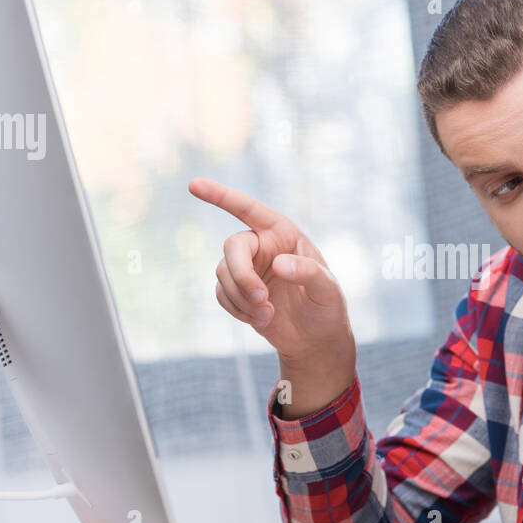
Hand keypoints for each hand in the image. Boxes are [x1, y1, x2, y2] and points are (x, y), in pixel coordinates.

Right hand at [188, 178, 354, 368]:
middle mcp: (261, 246)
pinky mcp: (237, 292)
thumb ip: (308, 272)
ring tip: (268, 313)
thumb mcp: (328, 289)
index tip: (194, 184)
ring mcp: (247, 269)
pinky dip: (238, 310)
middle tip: (261, 298)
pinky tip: (262, 320)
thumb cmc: (326, 307)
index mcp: (283, 233)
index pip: (248, 209)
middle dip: (241, 274)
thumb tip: (279, 263)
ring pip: (223, 274)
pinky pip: (222, 295)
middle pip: (232, 247)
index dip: (221, 196)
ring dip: (242, 298)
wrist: (315, 338)